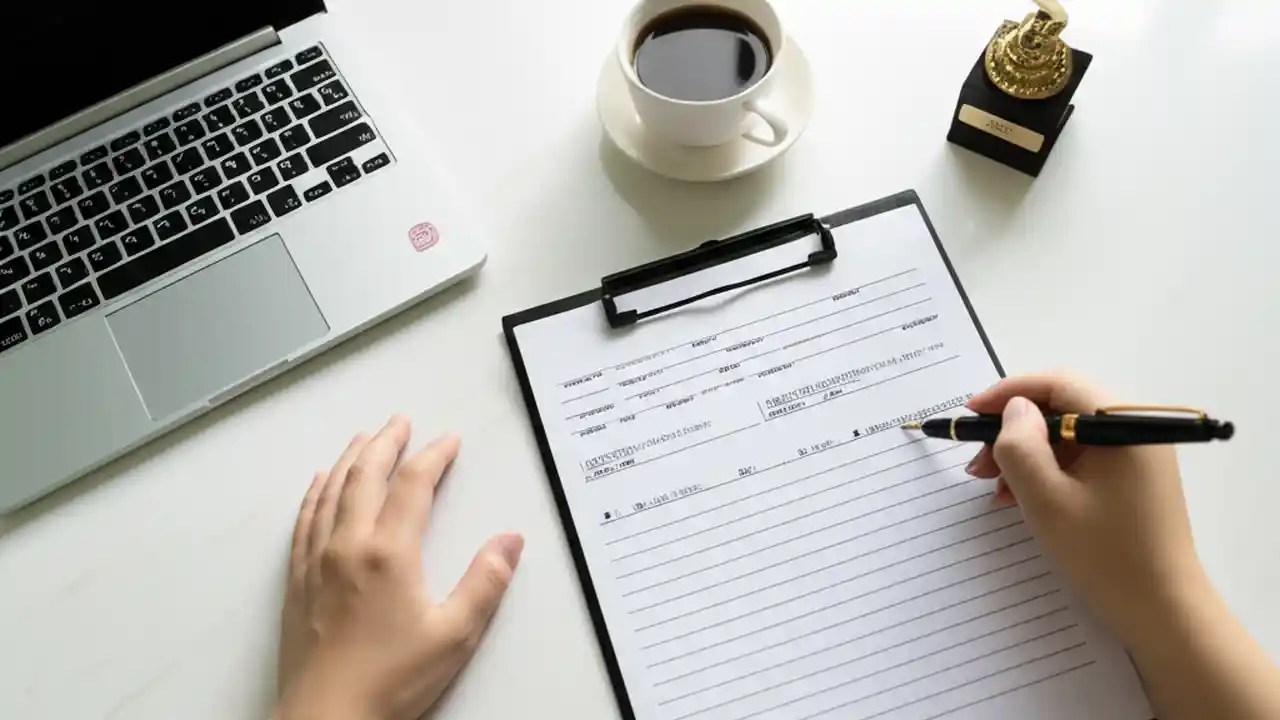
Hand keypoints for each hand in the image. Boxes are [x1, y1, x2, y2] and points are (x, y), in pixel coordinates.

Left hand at [275, 417, 523, 719]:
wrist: (326, 719)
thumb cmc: (389, 682)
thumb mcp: (454, 635)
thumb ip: (485, 583)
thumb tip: (510, 541)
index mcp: (388, 553)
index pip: (413, 485)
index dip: (433, 456)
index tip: (449, 440)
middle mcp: (347, 546)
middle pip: (363, 475)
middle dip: (385, 443)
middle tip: (400, 421)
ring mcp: (316, 562)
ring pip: (330, 492)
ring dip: (348, 459)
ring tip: (362, 439)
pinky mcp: (298, 582)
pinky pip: (303, 520)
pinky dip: (314, 493)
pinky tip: (318, 485)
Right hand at [964, 374, 1205, 642]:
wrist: (1161, 612)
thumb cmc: (1104, 555)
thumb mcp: (1046, 500)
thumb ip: (1020, 446)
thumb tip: (1015, 411)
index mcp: (1124, 424)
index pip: (1059, 384)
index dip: (1008, 393)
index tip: (969, 413)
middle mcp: (1136, 429)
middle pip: (1062, 407)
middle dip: (1013, 430)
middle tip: (976, 462)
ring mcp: (1137, 454)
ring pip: (1067, 434)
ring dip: (1025, 453)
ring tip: (994, 487)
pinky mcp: (1132, 478)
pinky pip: (1081, 457)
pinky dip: (1046, 470)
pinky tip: (1020, 497)